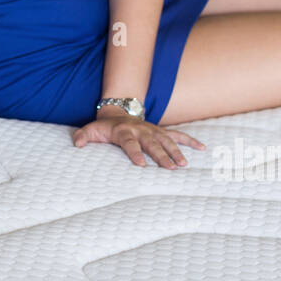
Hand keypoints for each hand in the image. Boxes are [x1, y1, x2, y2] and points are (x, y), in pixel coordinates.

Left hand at [73, 113, 204, 168]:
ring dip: (176, 151)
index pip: (129, 143)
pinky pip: (178, 135)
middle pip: (152, 143)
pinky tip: (203, 148)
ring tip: (184, 165)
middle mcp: (141, 130)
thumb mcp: (91, 130)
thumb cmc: (104, 128)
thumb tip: (77, 144)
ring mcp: (153, 130)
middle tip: (170, 169)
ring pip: (167, 140)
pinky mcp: (161, 131)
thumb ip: (83, 136)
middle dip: (161, 156)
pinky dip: (191, 141)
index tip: (142, 165)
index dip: (135, 153)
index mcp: (123, 131)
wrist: (118, 112)